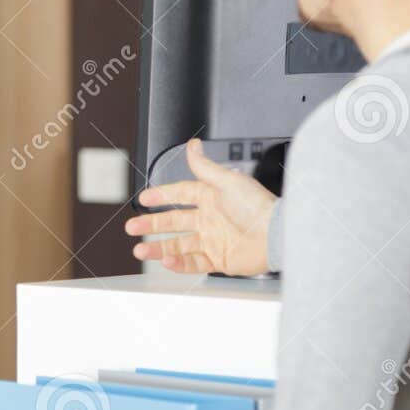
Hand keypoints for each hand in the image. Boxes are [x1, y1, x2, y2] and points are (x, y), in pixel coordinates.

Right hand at [124, 139, 276, 275]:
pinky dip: (179, 264)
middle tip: (132, 227)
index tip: (144, 198)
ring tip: (140, 250)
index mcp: (212, 197)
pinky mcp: (220, 259)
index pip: (181, 193)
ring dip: (158, 247)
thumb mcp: (228, 181)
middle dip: (152, 224)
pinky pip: (195, 263)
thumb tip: (192, 145)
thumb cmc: (258, 206)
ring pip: (179, 244)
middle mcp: (211, 219)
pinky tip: (166, 261)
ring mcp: (214, 240)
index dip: (162, 195)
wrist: (276, 235)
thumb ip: (205, 167)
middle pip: (174, 221)